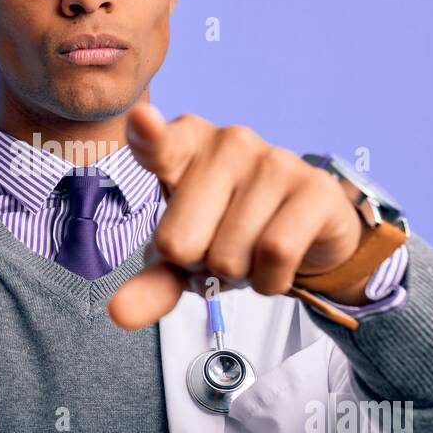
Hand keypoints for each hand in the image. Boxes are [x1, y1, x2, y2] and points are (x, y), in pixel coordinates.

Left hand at [108, 104, 362, 329]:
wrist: (308, 234)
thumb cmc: (231, 231)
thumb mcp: (185, 256)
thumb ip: (151, 283)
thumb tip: (119, 313)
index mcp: (184, 146)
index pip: (157, 143)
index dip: (147, 134)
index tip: (140, 119)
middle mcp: (227, 141)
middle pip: (180, 242)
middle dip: (199, 266)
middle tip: (221, 247)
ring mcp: (273, 159)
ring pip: (228, 254)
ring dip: (239, 275)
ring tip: (252, 251)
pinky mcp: (313, 186)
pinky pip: (274, 254)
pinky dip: (269, 281)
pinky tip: (275, 265)